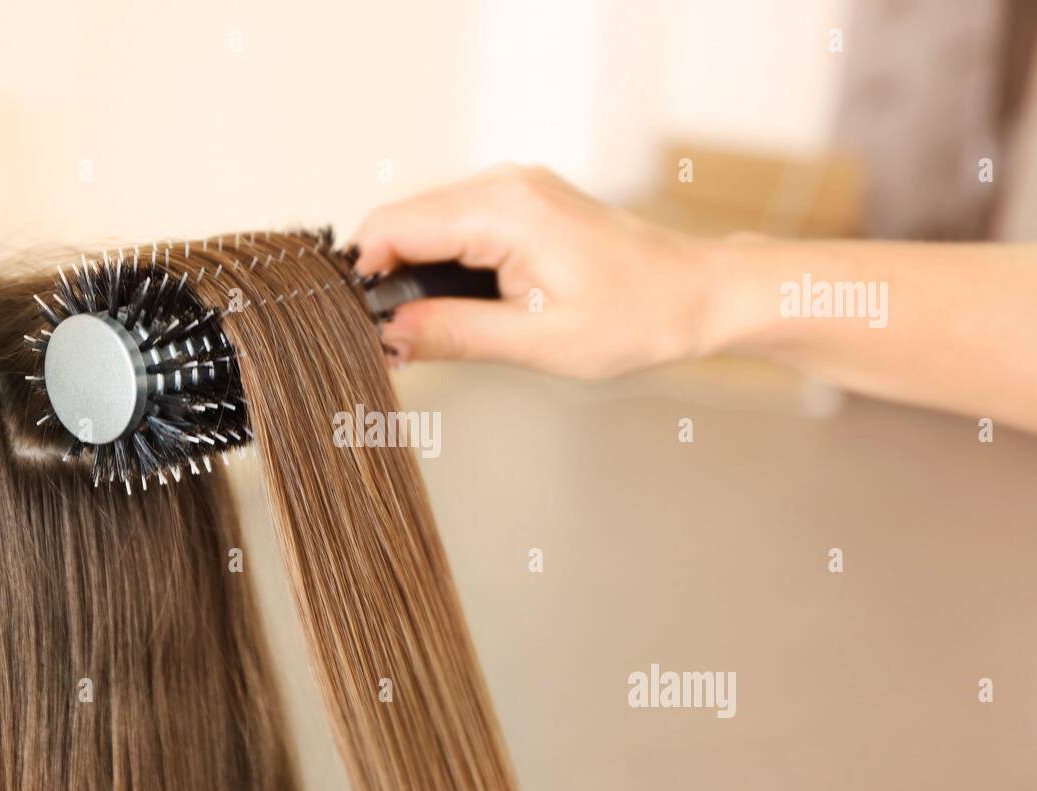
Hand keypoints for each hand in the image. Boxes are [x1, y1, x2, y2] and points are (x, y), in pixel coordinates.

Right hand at [352, 164, 717, 378]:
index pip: (395, 226)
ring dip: (410, 273)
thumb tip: (388, 335)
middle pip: (403, 220)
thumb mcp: (537, 342)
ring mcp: (513, 188)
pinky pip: (454, 225)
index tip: (360, 326)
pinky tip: (450, 306)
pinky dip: (439, 263)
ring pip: (424, 223)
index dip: (364, 276)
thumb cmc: (637, 316)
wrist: (695, 294)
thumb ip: (454, 333)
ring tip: (420, 330)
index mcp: (505, 210)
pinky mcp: (520, 203)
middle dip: (384, 278)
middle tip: (388, 341)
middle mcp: (504, 185)